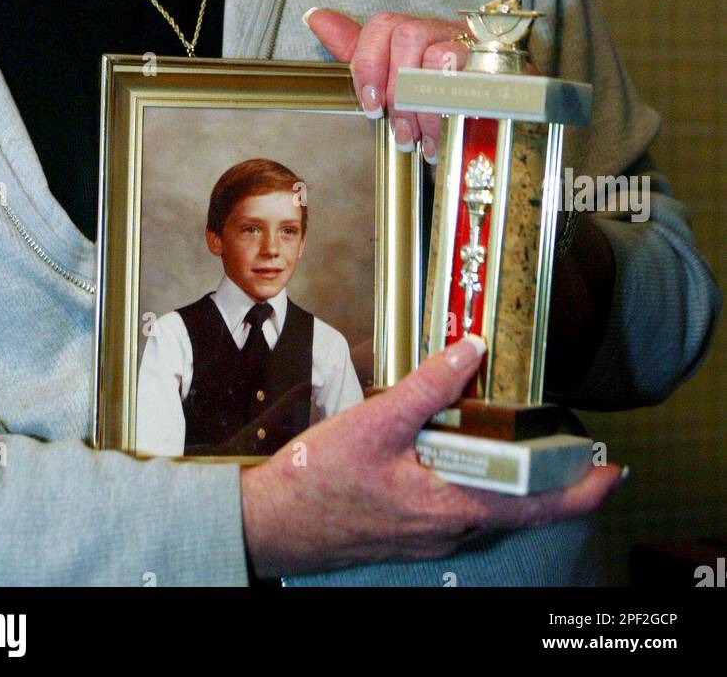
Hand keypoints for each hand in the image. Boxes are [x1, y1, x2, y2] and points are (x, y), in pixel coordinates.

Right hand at [240, 336, 624, 577]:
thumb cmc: (318, 482)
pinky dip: (470, 477)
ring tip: (506, 435)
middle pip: (517, 500)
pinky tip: (452, 451)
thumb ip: (428, 385)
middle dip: (545, 472)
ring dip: (504, 472)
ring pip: (486, 500)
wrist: (274, 525)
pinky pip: (457, 504)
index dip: (580, 490)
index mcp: (450, 503)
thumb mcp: (375, 422)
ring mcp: (430, 533)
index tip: (611, 471)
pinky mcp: (413, 531)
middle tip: (568, 443)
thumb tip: (470, 351)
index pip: (535, 503)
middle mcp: (448, 526)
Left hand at [303, 8, 469, 162]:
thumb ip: (353, 48)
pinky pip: (469, 79)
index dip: (370, 65)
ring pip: (438, 55)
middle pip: (408, 35)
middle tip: (396, 128)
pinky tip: (441, 134)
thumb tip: (315, 16)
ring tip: (418, 137)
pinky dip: (448, 111)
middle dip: (395, 88)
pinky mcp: (490, 66)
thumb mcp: (384, 72)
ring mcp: (466, 44)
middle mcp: (437, 29)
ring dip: (422, 104)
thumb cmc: (422, 92)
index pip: (382, 26)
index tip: (370, 105)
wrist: (477, 112)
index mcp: (407, 30)